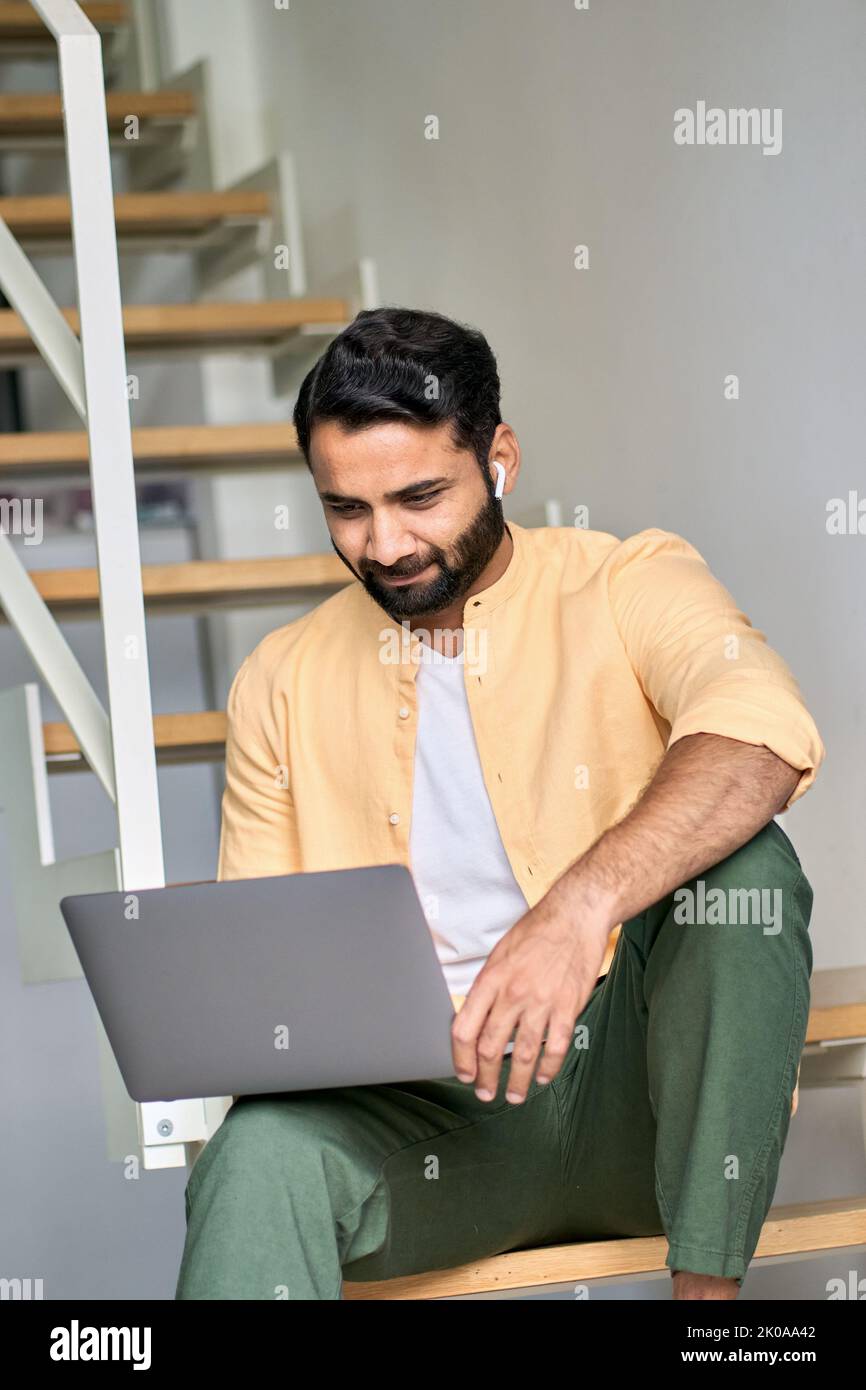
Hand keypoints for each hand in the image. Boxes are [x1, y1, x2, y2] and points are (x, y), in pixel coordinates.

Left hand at [450, 883, 613, 1103]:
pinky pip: (555, 1047)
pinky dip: (548, 1068)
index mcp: (491, 979)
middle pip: (492, 1048)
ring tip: (514, 1097)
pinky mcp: (568, 1006)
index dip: (461, 1057)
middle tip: (485, 1093)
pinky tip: (543, 1078)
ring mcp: (542, 1002)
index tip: (463, 1072)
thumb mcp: (500, 953)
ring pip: (524, 1054)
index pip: (464, 1029)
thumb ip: (489, 987)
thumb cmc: (537, 930)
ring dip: (518, 1082)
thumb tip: (477, 1017)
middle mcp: (513, 994)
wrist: (575, 915)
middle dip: (485, 1078)